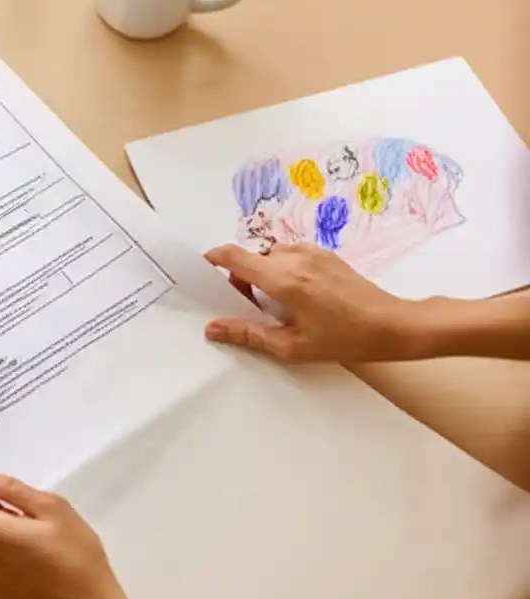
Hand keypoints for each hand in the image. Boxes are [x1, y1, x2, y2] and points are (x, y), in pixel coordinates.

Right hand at [204, 243, 424, 362]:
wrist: (393, 325)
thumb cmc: (344, 339)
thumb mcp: (292, 346)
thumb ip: (248, 334)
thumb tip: (212, 328)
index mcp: (283, 279)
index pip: (234, 256)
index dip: (214, 259)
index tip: (205, 272)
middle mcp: (294, 257)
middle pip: (251, 258)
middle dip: (241, 277)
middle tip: (248, 306)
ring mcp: (312, 252)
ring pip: (271, 256)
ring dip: (263, 274)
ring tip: (275, 304)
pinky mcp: (326, 254)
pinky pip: (290, 255)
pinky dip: (282, 270)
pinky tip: (296, 296)